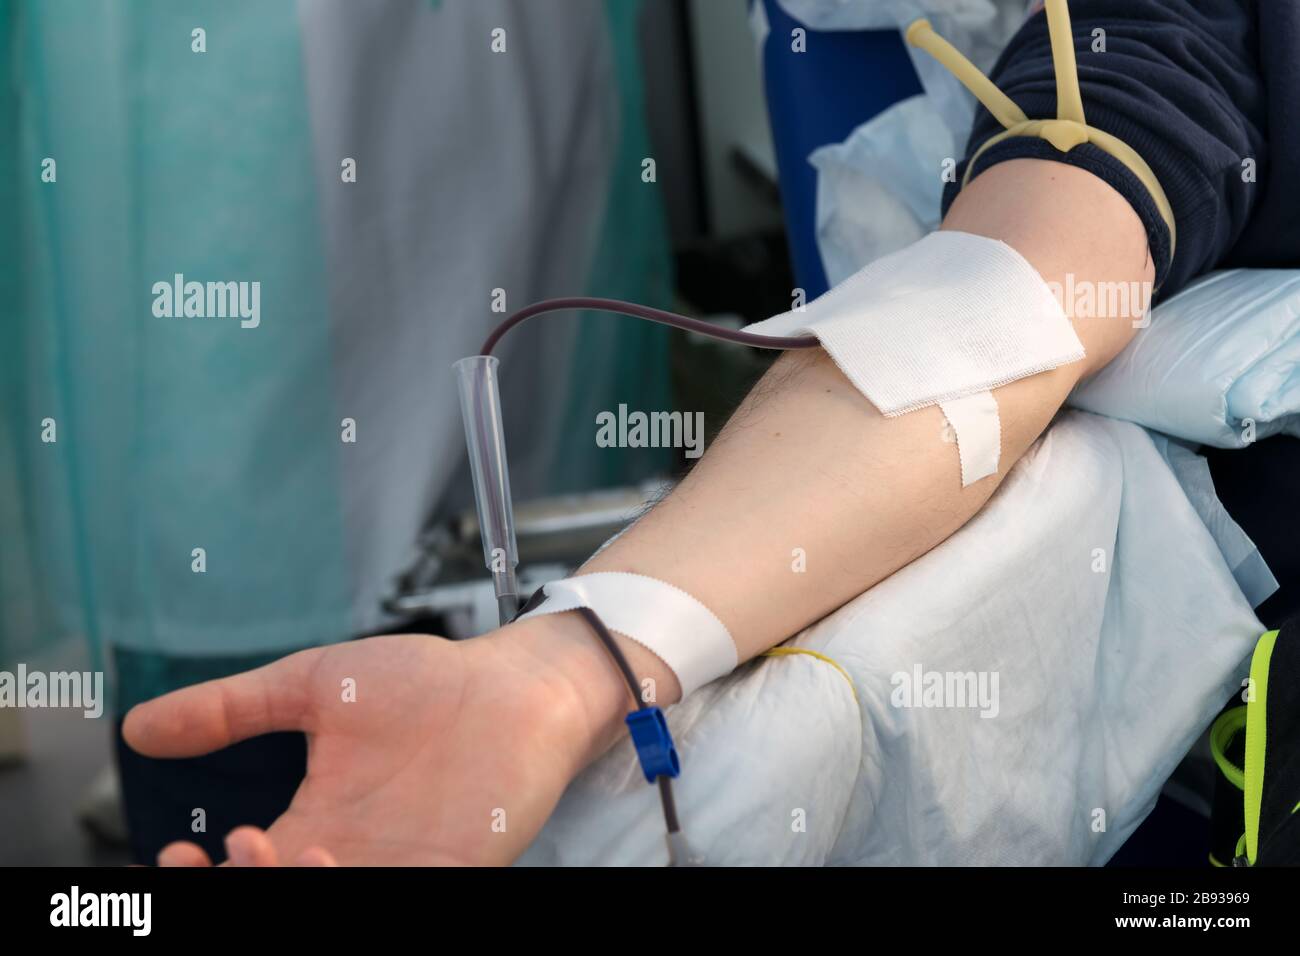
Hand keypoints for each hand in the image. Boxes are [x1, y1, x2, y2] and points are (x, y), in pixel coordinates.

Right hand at [124, 618, 635, 865]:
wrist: (515, 684)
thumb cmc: (425, 682)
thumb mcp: (312, 687)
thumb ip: (232, 708)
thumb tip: (138, 725)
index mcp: (313, 824)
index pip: (240, 876)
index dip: (200, 880)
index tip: (177, 851)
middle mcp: (351, 858)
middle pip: (274, 901)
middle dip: (234, 892)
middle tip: (232, 850)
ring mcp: (402, 872)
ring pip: (326, 908)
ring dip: (286, 889)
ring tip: (278, 844)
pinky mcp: (451, 875)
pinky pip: (400, 905)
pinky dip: (354, 895)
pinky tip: (331, 858)